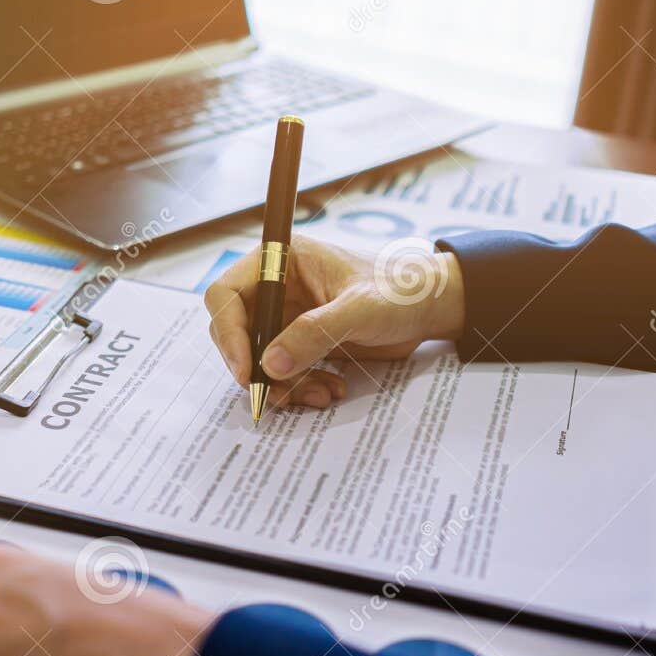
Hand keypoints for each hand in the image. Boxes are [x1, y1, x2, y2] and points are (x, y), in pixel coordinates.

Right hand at [203, 235, 464, 407]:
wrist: (429, 309)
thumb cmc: (400, 292)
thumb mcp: (361, 309)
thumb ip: (315, 333)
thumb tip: (269, 364)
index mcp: (281, 261)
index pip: (227, 294)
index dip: (228, 333)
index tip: (246, 370)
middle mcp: (276, 288)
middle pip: (236, 332)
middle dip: (255, 368)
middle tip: (276, 395)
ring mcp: (287, 317)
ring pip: (258, 359)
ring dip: (282, 385)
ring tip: (320, 394)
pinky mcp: (301, 342)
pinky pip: (283, 373)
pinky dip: (300, 387)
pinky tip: (330, 390)